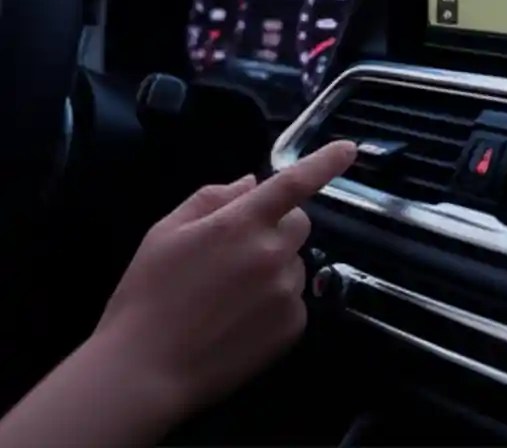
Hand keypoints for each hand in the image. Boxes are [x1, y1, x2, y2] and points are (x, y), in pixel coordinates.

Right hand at [93, 140, 355, 412]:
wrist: (146, 370)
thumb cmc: (147, 295)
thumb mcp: (165, 232)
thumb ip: (212, 199)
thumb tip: (252, 182)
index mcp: (240, 224)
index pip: (294, 184)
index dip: (324, 162)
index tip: (348, 149)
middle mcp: (272, 253)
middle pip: (299, 224)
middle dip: (278, 227)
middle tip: (239, 249)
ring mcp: (287, 291)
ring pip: (295, 264)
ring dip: (274, 267)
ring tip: (229, 295)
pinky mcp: (294, 325)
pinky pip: (294, 300)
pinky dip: (275, 303)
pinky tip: (238, 320)